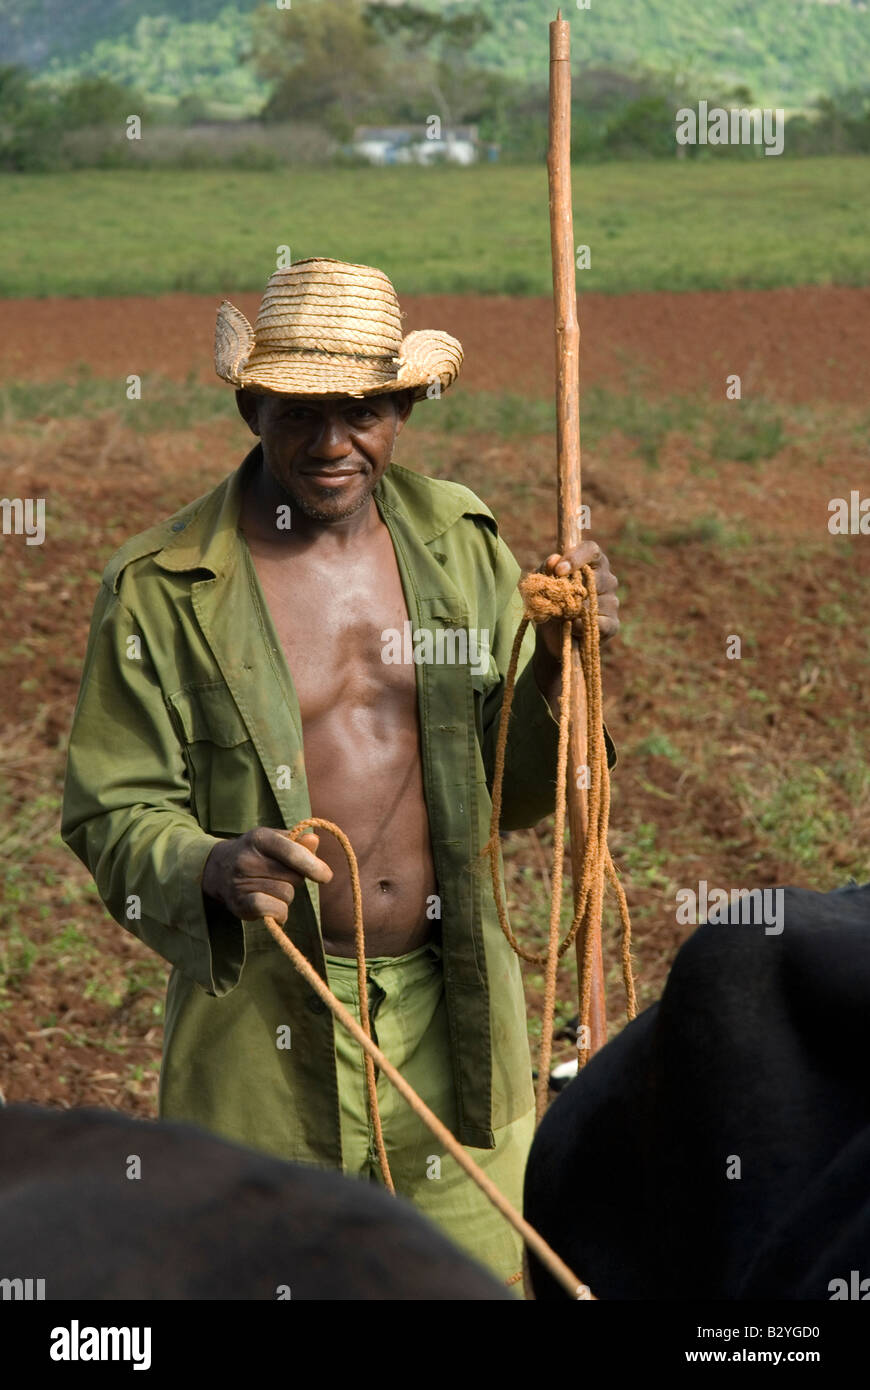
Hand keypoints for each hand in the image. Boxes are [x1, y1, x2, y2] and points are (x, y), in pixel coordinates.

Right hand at [202, 829, 331, 923]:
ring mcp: (241, 882)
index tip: (326, 876)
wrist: (218, 868)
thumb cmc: (257, 853)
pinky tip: (276, 910)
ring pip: (286, 895)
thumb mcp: (275, 840)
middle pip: (293, 877)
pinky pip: (273, 911)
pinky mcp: (239, 904)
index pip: (291, 852)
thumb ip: (297, 842)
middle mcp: (247, 859)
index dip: (312, 865)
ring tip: (271, 888)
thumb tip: (314, 841)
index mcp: (260, 838)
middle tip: (280, 876)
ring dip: (286, 896)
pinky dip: (280, 913)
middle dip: (295, 879)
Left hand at [534, 539, 619, 660]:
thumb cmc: (549, 602)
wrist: (551, 636)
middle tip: (556, 600)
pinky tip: (572, 628)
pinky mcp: (612, 623)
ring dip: (574, 611)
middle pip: (596, 577)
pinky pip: (600, 623)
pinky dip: (582, 626)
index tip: (559, 570)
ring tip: (561, 616)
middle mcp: (607, 579)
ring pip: (595, 602)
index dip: (576, 557)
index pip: (591, 550)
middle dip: (572, 591)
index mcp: (591, 563)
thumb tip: (554, 560)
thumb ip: (546, 570)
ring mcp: (612, 601)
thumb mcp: (542, 584)